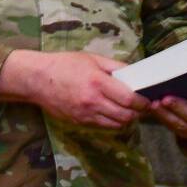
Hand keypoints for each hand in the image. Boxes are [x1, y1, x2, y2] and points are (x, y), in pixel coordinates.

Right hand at [0, 50, 148, 128]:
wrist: (38, 79)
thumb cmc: (65, 64)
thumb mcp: (93, 59)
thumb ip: (116, 67)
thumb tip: (136, 74)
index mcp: (98, 83)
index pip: (129, 99)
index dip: (143, 102)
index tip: (148, 100)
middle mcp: (93, 102)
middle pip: (125, 116)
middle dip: (138, 113)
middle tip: (142, 106)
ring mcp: (85, 115)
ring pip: (116, 125)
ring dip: (127, 119)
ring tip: (129, 110)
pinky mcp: (79, 122)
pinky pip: (103, 126)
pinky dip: (113, 122)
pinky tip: (113, 113)